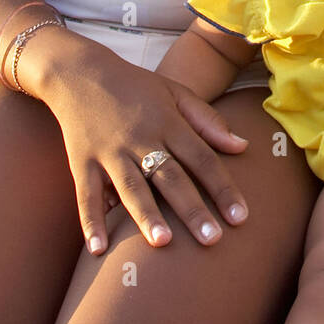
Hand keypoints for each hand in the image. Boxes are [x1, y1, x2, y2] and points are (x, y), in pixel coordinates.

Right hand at [42, 47, 251, 255]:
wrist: (81, 73)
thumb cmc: (137, 87)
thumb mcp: (177, 93)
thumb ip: (209, 121)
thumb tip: (243, 147)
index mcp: (169, 122)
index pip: (202, 159)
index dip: (223, 188)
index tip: (241, 217)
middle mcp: (141, 138)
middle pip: (171, 177)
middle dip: (192, 209)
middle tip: (212, 240)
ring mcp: (109, 151)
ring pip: (131, 187)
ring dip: (146, 215)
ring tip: (163, 243)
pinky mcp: (82, 162)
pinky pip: (86, 195)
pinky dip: (91, 222)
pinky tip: (98, 249)